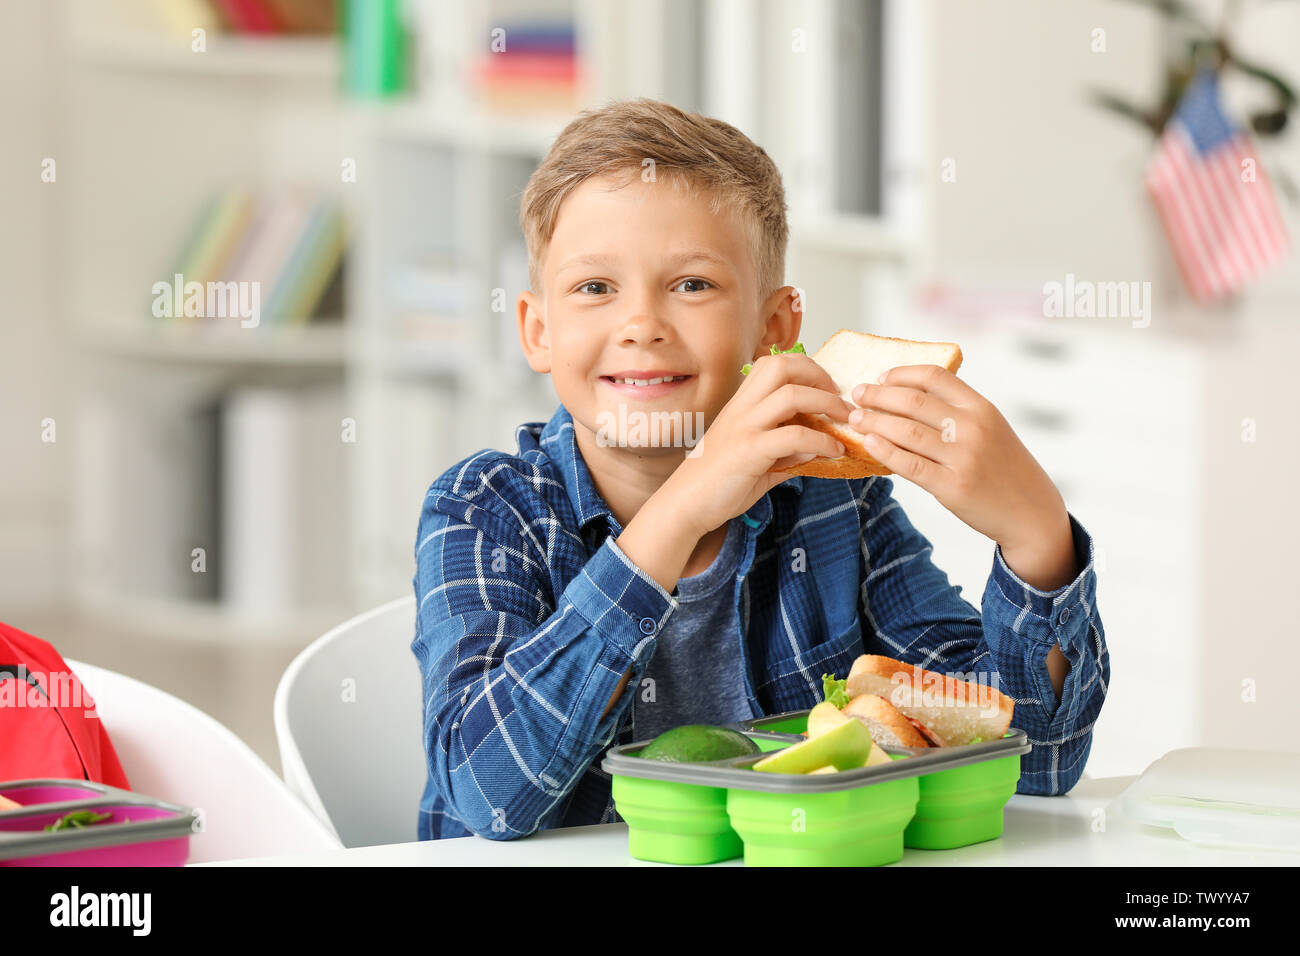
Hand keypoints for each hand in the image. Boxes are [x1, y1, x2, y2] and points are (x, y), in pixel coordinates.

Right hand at [668, 351, 854, 536]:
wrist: (685, 504)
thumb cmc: (716, 483)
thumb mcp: (755, 460)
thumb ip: (785, 452)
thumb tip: (816, 450)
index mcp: (740, 403)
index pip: (774, 363)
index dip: (806, 367)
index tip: (826, 387)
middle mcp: (741, 408)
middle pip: (783, 365)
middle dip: (819, 374)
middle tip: (840, 397)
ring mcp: (744, 427)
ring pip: (791, 394)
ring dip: (827, 403)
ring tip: (845, 419)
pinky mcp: (749, 451)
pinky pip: (794, 436)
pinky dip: (822, 442)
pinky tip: (833, 452)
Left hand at [846, 365, 1067, 555]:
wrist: (1031, 513)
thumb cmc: (1004, 468)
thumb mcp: (991, 429)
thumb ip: (957, 412)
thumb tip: (906, 397)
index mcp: (982, 408)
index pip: (934, 377)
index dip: (901, 374)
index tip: (881, 377)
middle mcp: (973, 428)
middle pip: (914, 401)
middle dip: (878, 395)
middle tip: (857, 395)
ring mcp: (963, 457)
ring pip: (906, 431)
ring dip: (874, 422)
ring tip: (855, 418)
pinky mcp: (952, 486)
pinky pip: (909, 464)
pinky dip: (884, 451)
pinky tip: (868, 443)